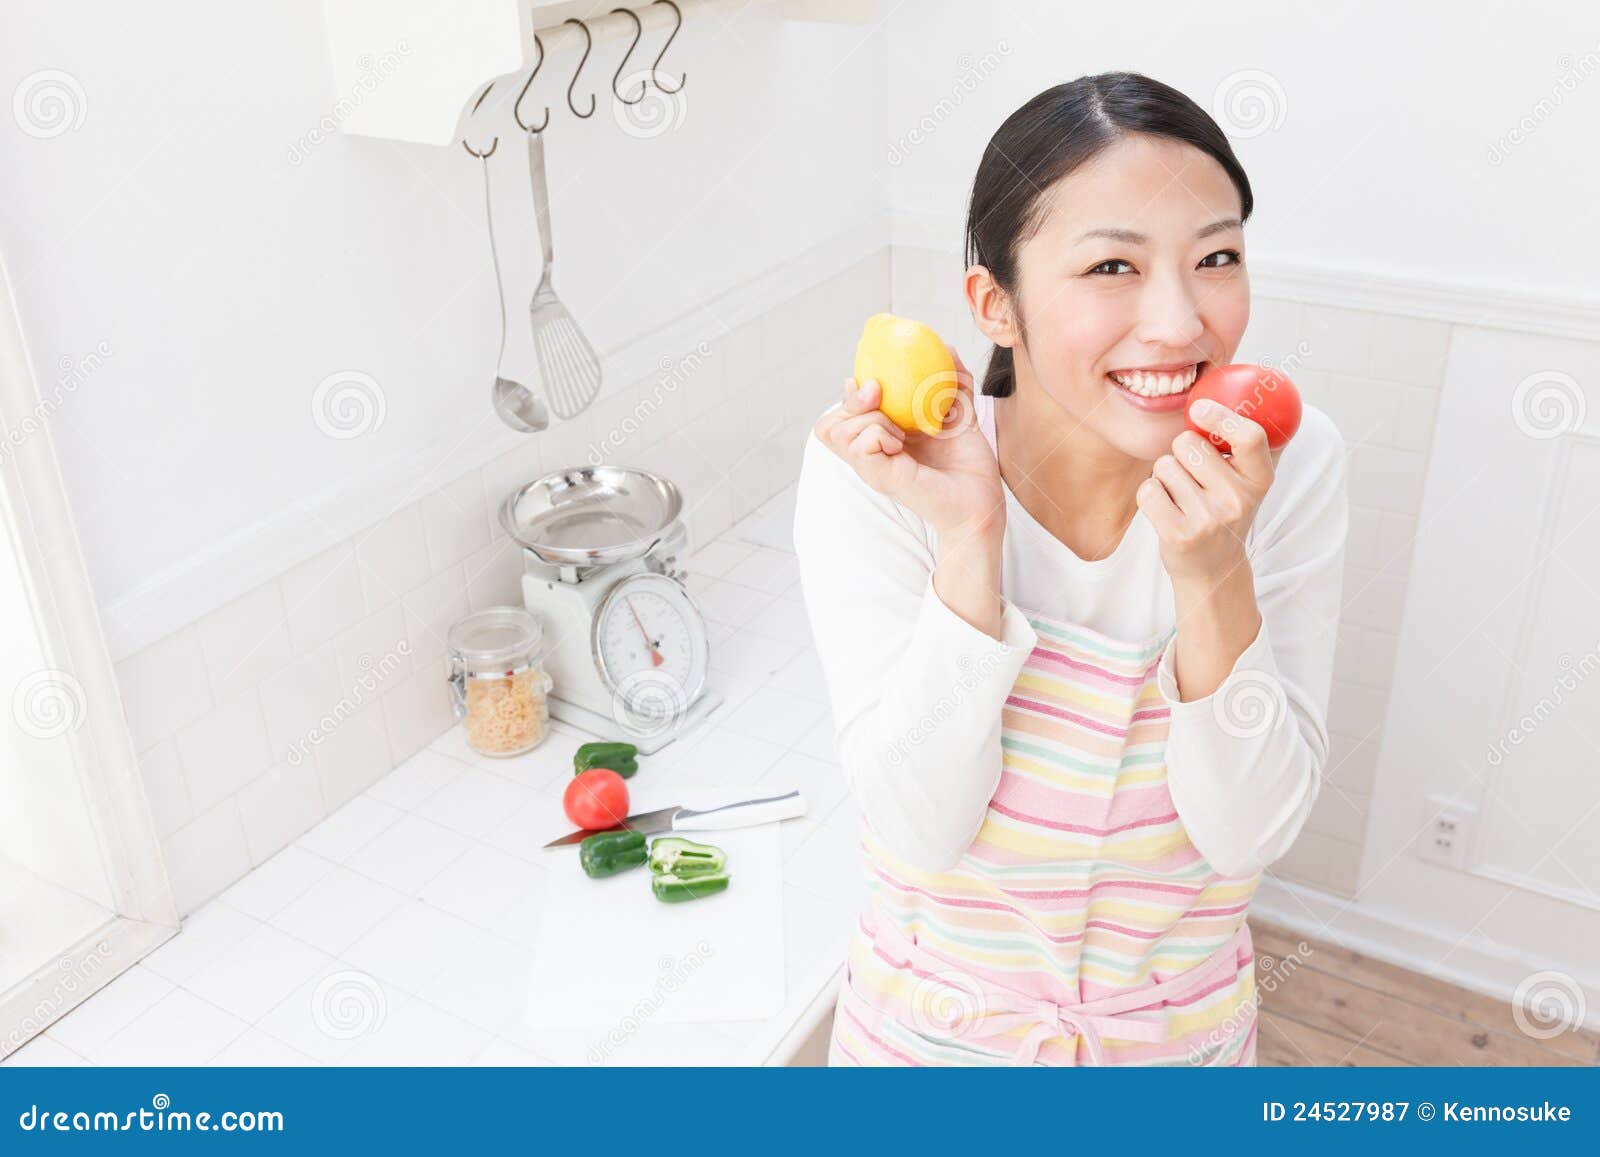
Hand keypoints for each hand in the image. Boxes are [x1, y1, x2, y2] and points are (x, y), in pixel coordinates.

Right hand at [813, 345, 1002, 544]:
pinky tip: (901, 443)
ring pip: (836, 431)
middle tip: (878, 394)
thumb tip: (948, 349)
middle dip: (849, 401)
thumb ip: (953, 383)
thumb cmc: (969, 465)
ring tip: (900, 430)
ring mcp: (871, 468)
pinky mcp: (879, 478)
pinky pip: (859, 444)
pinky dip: (878, 434)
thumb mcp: (960, 414)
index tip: (876, 383)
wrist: (981, 501)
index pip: (842, 415)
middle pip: (828, 424)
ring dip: (867, 419)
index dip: (850, 394)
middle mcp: (869, 455)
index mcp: (880, 440)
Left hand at [1137, 398, 1281, 585]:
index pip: (1249, 436)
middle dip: (1181, 452)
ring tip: (1183, 499)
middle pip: (1188, 444)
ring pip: (1164, 465)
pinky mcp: (1178, 535)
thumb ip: (1243, 445)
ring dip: (1165, 476)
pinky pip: (1148, 489)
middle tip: (1193, 477)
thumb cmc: (1224, 513)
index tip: (1200, 407)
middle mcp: (1238, 500)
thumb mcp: (1247, 482)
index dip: (1221, 416)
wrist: (1213, 571)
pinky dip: (1150, 495)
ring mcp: (1208, 519)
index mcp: (1260, 480)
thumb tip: (1237, 389)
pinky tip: (1168, 511)